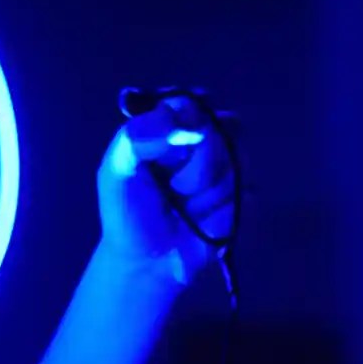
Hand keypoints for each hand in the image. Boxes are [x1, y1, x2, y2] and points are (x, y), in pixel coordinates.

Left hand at [97, 92, 237, 285]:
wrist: (149, 262)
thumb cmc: (128, 214)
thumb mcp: (116, 172)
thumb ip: (136, 138)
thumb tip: (179, 120)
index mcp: (167, 129)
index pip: (189, 101)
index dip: (187, 116)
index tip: (175, 138)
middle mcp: (199, 141)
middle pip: (223, 123)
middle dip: (200, 156)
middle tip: (175, 182)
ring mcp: (224, 166)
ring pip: (237, 155)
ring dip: (208, 183)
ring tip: (184, 202)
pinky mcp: (242, 193)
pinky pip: (246, 185)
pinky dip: (224, 203)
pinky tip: (204, 216)